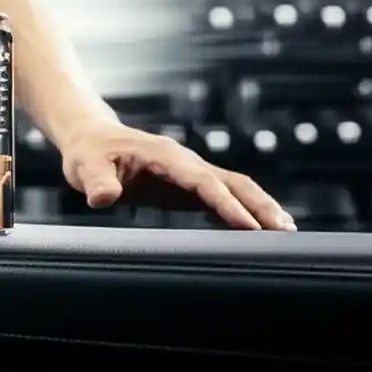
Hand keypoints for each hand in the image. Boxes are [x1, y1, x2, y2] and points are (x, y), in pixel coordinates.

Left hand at [60, 121, 295, 230]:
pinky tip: (260, 231)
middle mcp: (185, 162)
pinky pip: (223, 197)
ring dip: (260, 207)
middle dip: (259, 205)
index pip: (202, 181)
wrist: (92, 139)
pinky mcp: (188, 186)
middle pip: (232, 182)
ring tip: (286, 231)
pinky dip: (243, 212)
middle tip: (285, 231)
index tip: (248, 226)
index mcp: (164, 156)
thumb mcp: (85, 166)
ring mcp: (190, 173)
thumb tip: (105, 197)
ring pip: (234, 188)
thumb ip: (97, 181)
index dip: (225, 203)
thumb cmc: (88, 153)